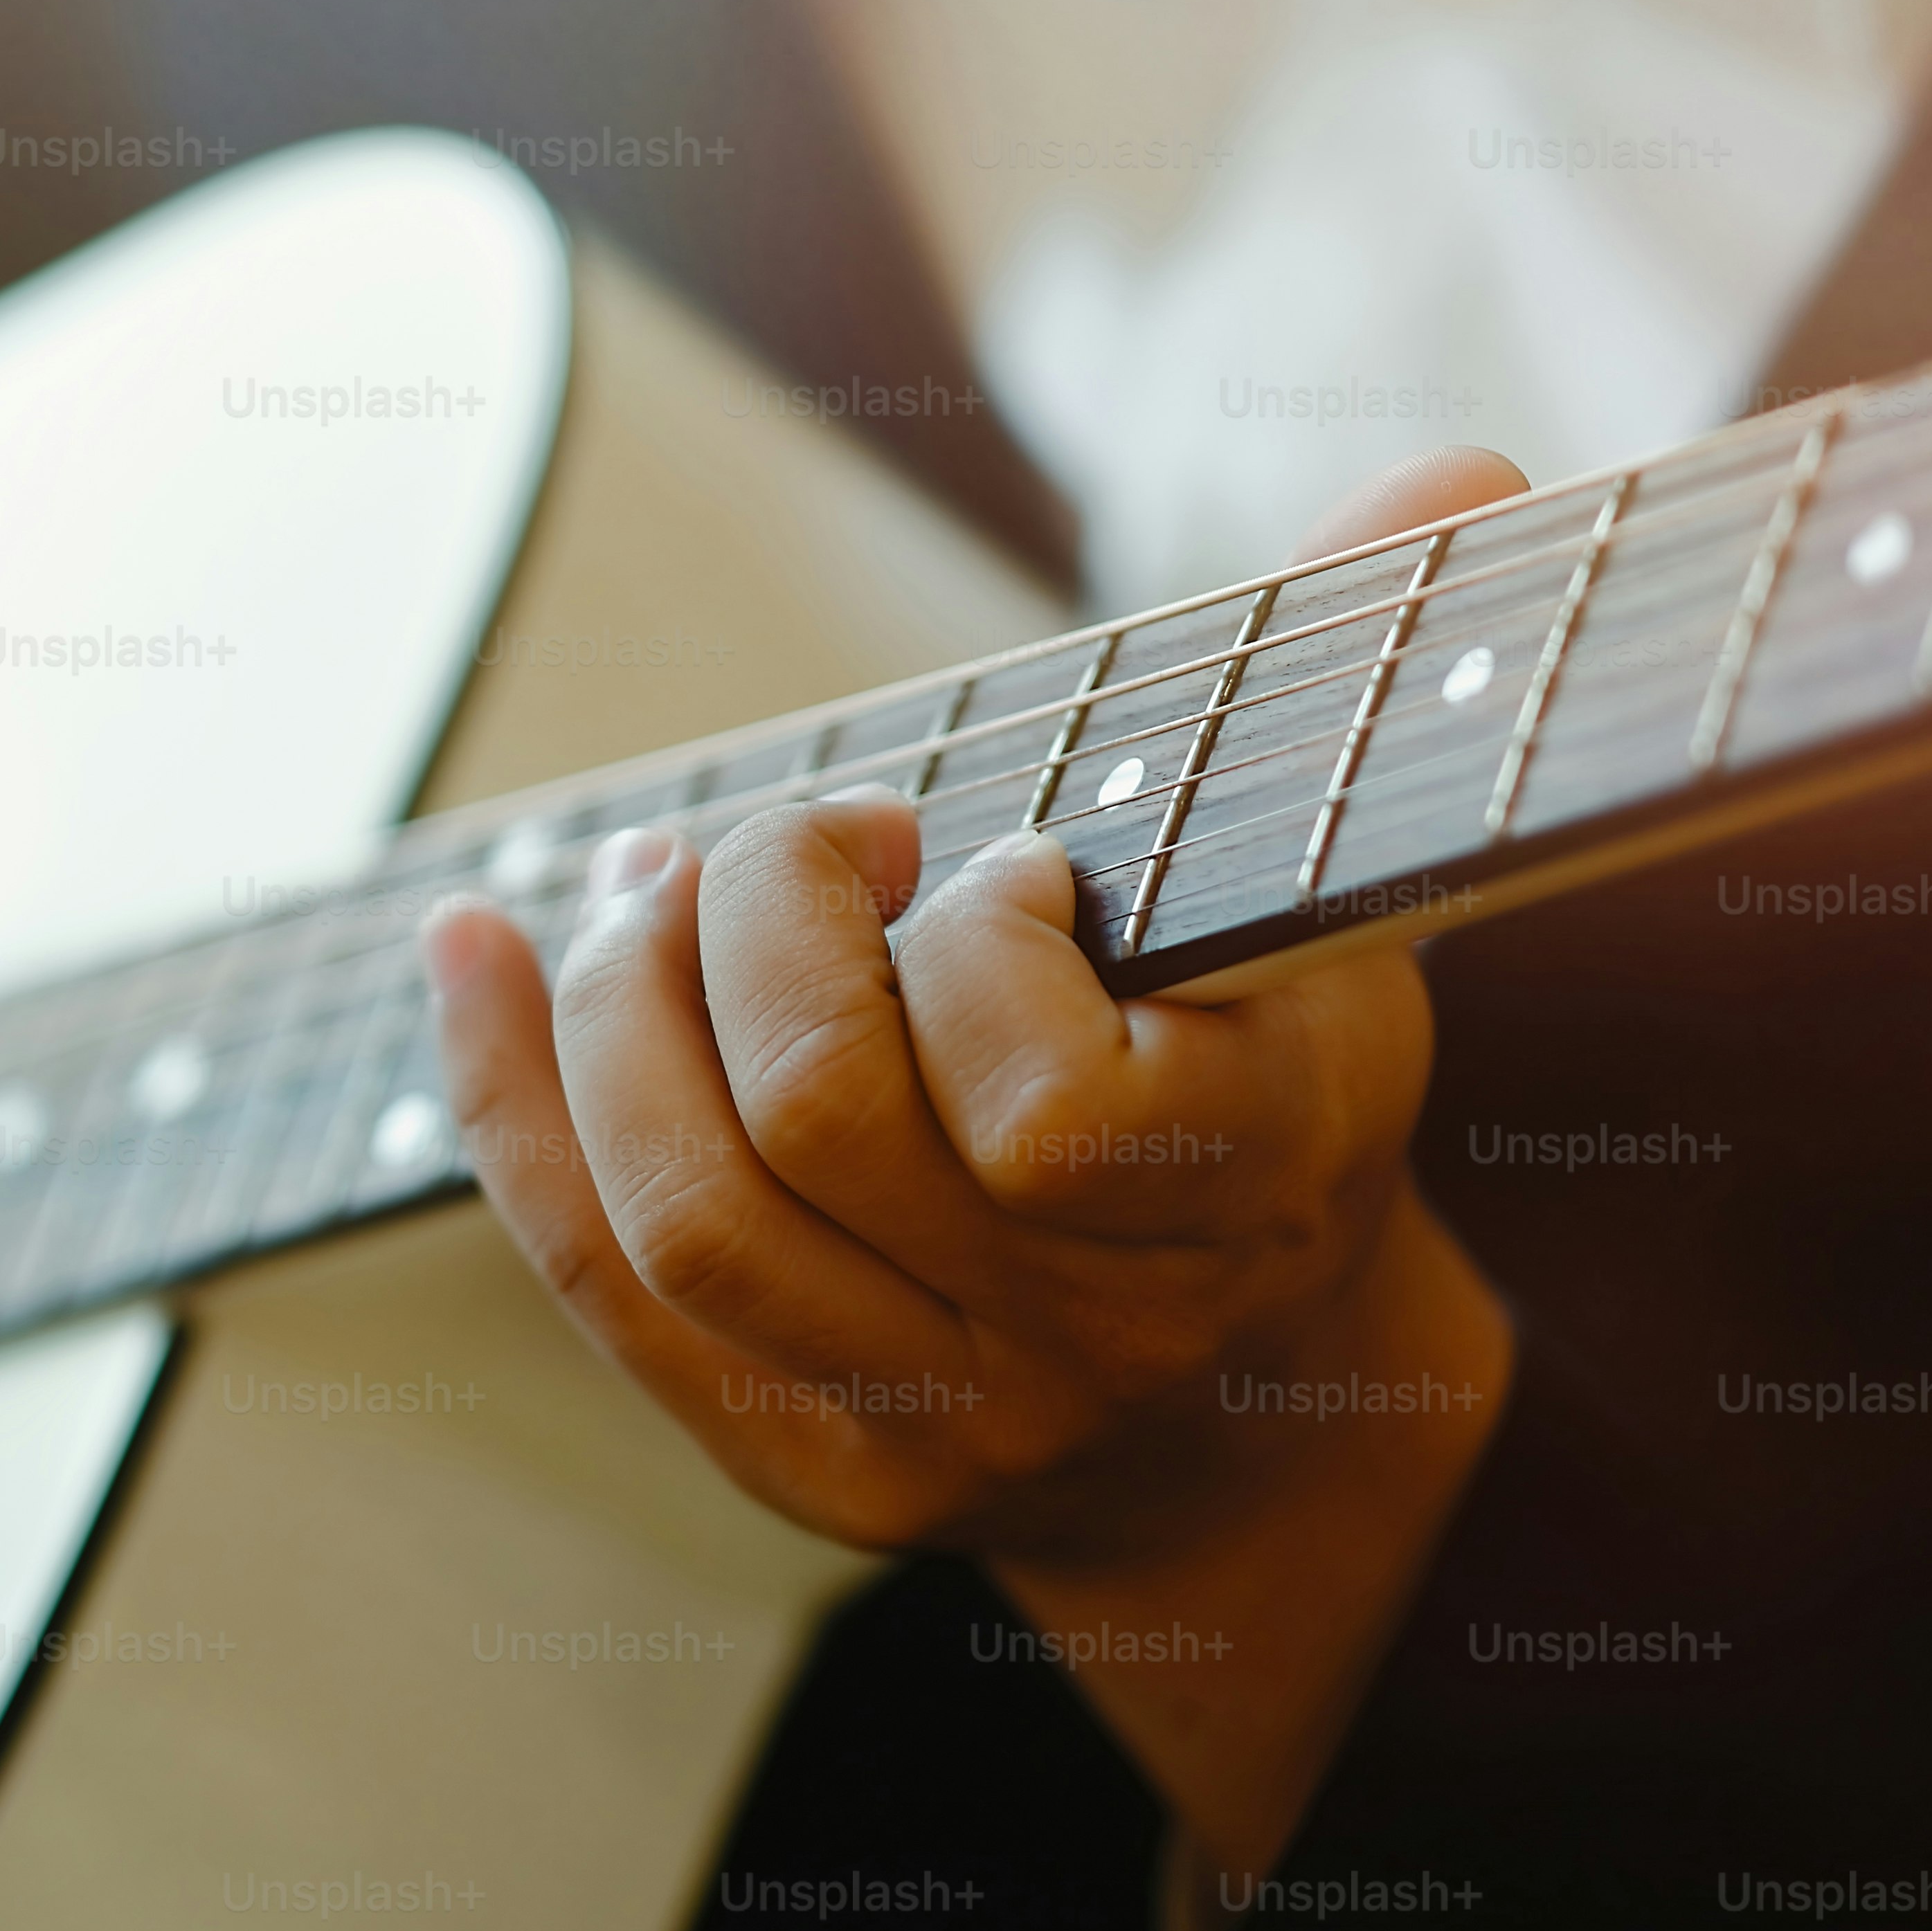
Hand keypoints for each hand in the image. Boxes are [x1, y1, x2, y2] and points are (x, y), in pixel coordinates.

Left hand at [420, 449, 1525, 1907]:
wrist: (1253, 1410)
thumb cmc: (1270, 1086)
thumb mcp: (1332, 899)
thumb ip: (1358, 682)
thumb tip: (1462, 469)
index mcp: (1244, 1195)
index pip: (1043, 1109)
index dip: (978, 949)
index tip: (999, 864)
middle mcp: (1083, 1340)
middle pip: (823, 1123)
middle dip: (767, 922)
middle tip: (811, 838)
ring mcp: (930, 1425)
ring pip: (686, 1212)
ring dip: (623, 1005)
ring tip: (654, 887)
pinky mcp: (791, 1461)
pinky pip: (597, 1279)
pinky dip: (507, 1098)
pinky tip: (469, 946)